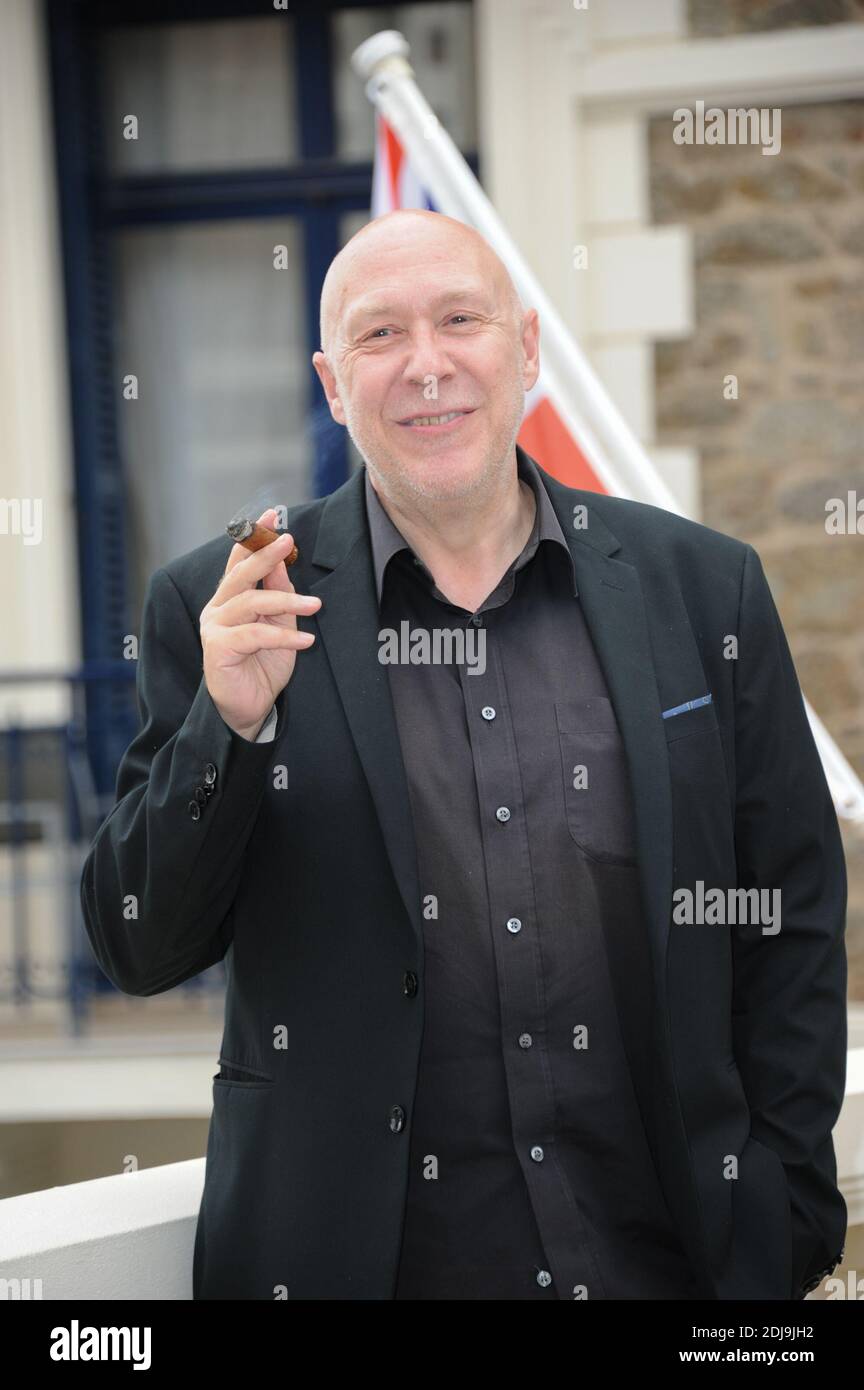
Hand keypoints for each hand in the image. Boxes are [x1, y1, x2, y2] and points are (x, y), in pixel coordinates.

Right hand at [200, 508, 321, 739]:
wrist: (250, 709)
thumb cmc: (264, 666)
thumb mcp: (279, 625)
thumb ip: (278, 594)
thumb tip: (282, 560)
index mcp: (230, 599)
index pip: (239, 561)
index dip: (253, 537)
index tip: (272, 515)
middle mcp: (217, 609)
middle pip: (241, 575)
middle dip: (265, 554)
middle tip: (289, 540)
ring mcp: (214, 628)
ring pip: (251, 603)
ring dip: (287, 601)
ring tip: (317, 605)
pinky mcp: (217, 649)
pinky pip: (254, 635)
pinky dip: (283, 635)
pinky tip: (306, 640)